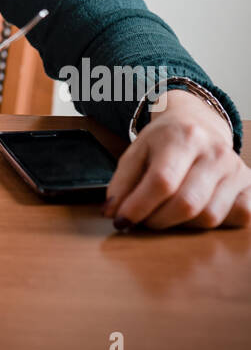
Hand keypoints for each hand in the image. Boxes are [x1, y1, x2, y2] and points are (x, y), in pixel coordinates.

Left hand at [104, 90, 250, 229]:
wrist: (199, 123)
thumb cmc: (165, 142)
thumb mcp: (137, 151)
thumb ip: (122, 181)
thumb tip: (113, 213)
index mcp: (183, 136)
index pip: (162, 181)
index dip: (139, 207)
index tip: (122, 220)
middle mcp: (215, 152)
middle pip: (186, 203)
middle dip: (158, 221)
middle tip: (143, 221)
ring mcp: (236, 170)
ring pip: (208, 217)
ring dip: (181, 225)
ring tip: (167, 213)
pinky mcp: (249, 186)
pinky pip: (235, 219)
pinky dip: (212, 225)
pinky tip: (195, 213)